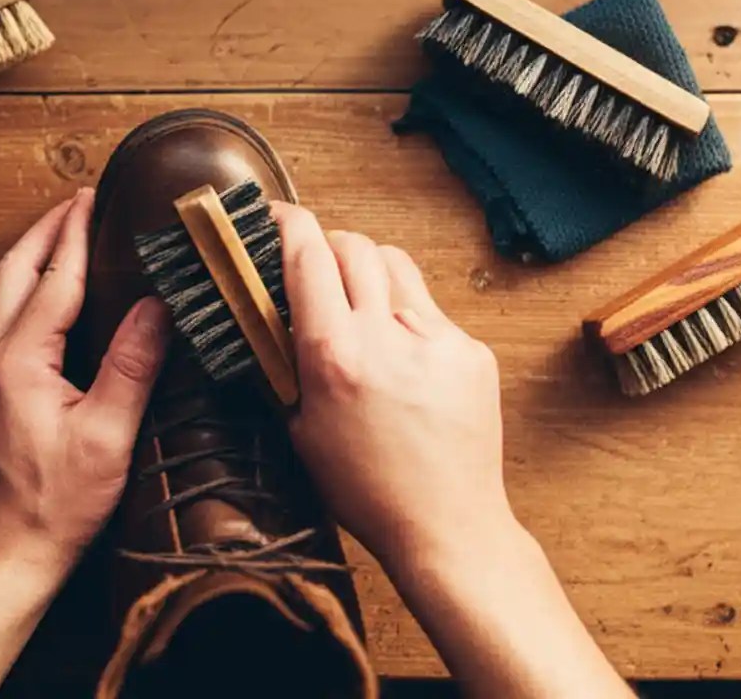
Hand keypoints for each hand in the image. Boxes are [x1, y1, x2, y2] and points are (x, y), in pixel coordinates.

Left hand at [0, 188, 170, 586]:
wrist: (6, 556)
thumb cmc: (53, 506)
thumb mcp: (106, 436)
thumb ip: (132, 366)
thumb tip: (156, 309)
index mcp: (18, 360)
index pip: (55, 278)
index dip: (77, 236)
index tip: (94, 200)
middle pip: (14, 272)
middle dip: (46, 231)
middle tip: (78, 204)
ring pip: (3, 295)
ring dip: (33, 258)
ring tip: (65, 236)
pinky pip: (3, 322)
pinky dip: (27, 291)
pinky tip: (50, 298)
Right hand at [273, 202, 515, 569]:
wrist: (446, 524)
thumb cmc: (366, 489)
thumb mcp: (301, 429)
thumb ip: (286, 365)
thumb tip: (269, 316)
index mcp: (336, 356)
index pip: (308, 256)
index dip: (288, 225)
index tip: (276, 216)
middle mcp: (388, 337)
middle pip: (354, 246)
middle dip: (329, 246)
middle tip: (316, 267)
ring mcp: (438, 340)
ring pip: (397, 266)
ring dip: (370, 272)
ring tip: (361, 307)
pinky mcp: (471, 350)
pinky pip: (431, 309)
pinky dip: (408, 318)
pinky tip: (403, 360)